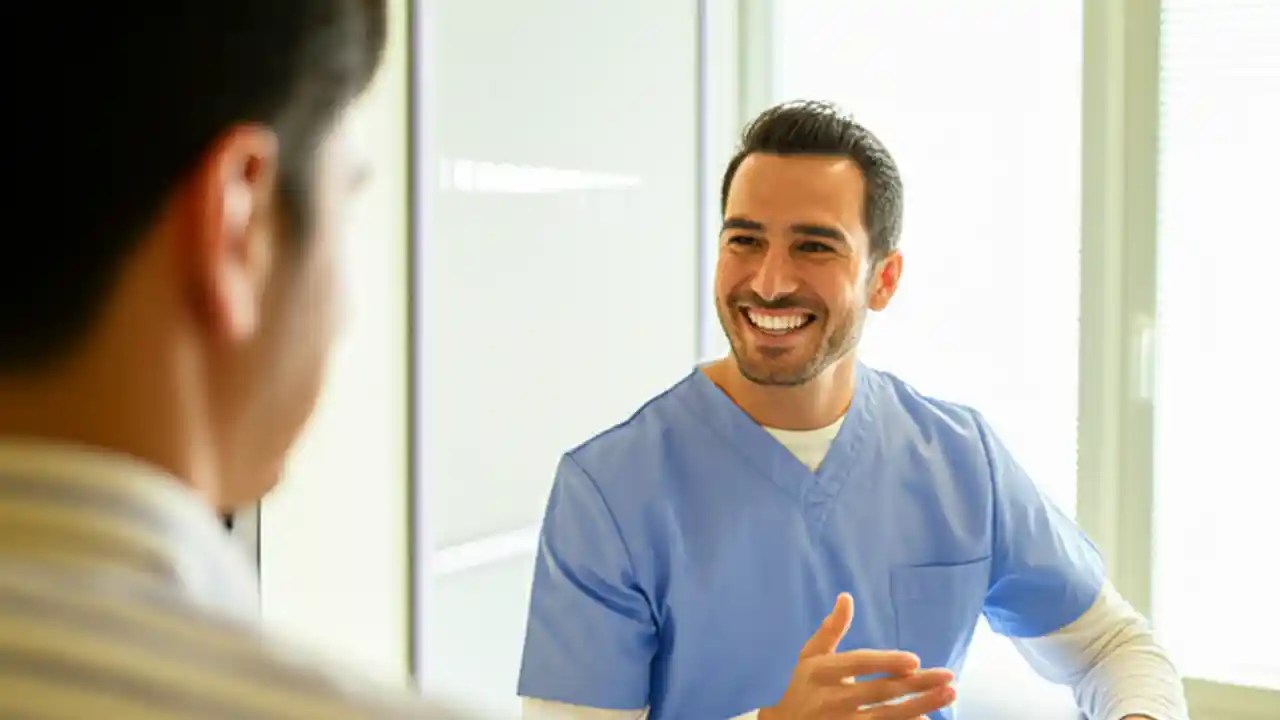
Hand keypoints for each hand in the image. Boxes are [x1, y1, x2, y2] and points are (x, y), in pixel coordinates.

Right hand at [759, 593, 956, 719]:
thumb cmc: (804, 688)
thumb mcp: (810, 657)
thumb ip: (831, 630)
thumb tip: (846, 597)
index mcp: (821, 671)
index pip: (858, 664)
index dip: (886, 662)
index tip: (915, 660)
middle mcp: (830, 699)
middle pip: (880, 692)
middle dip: (917, 685)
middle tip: (948, 677)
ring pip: (887, 717)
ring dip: (920, 706)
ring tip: (948, 695)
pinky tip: (927, 719)